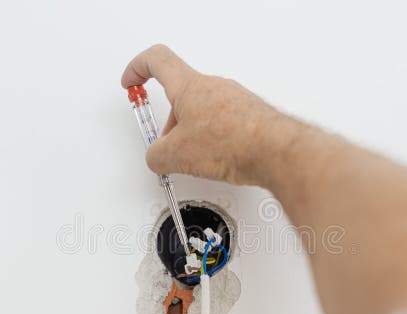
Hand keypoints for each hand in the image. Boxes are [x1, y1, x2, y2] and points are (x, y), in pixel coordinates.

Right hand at [121, 44, 301, 186]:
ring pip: (203, 110)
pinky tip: (218, 160)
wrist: (276, 152)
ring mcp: (234, 99)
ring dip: (192, 131)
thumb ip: (156, 155)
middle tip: (167, 144)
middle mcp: (214, 86)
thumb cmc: (233, 143)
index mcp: (189, 86)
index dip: (138, 68)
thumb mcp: (177, 156)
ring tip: (195, 159)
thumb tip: (156, 157)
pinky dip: (213, 138)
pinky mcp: (250, 115)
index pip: (156, 60)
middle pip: (180, 93)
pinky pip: (223, 122)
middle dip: (169, 121)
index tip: (131, 82)